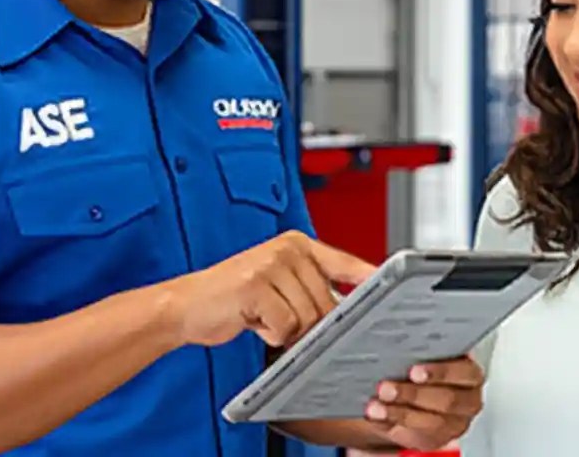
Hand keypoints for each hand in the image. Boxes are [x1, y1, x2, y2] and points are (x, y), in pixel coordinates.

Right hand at [168, 230, 376, 347]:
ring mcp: (271, 264)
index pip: (344, 261)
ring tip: (262, 317)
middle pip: (326, 302)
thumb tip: (345, 311)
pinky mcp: (255, 285)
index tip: (392, 286)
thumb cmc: (235, 299)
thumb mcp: (275, 283)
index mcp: (297, 245)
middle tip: (281, 321)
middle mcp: (287, 249)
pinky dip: (270, 333)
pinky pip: (284, 326)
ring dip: (286, 329)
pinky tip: (252, 321)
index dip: (368, 276)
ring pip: (307, 317)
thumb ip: (309, 288)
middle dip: (309, 323)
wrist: (186, 305)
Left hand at [362, 357, 484, 451]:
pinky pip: (417, 438)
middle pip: (447, 401)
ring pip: (432, 423)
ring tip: (376, 407)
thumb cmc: (420, 367)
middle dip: (413, 394)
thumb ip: (417, 351)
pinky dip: (393, 426)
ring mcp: (454, 424)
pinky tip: (378, 418)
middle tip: (386, 388)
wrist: (410, 392)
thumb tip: (396, 346)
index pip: (464, 373)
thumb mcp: (422, 354)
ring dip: (400, 414)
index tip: (414, 370)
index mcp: (471, 374)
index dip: (440, 372)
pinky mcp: (436, 440)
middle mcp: (468, 401)